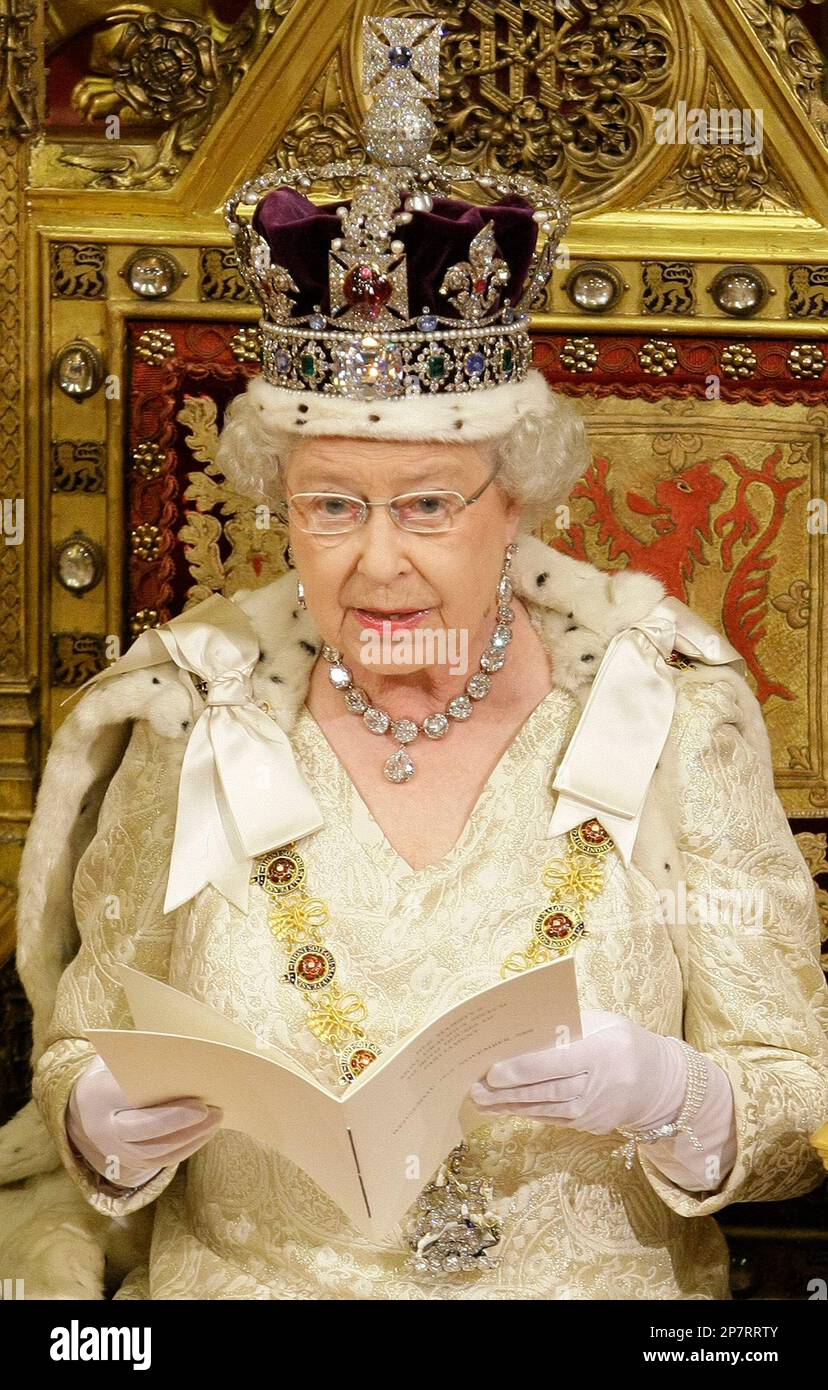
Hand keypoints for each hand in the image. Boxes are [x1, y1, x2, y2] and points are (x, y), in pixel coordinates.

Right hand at [66, 1053, 222, 1188]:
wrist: (86, 1105)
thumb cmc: (113, 1073)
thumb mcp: (119, 1061)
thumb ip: (143, 1063)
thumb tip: (187, 1059)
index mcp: (99, 1098)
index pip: (134, 1106)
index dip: (169, 1111)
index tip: (199, 1102)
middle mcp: (103, 1130)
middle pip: (147, 1133)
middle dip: (183, 1124)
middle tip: (212, 1110)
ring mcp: (116, 1151)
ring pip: (157, 1152)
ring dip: (191, 1137)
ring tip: (216, 1119)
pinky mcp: (130, 1163)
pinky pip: (162, 1160)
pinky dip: (186, 1147)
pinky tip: (205, 1132)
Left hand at [469, 1008, 689, 1137]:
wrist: (661, 1083)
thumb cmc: (625, 1042)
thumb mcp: (605, 1024)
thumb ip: (569, 1025)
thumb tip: (525, 1026)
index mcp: (603, 1053)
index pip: (558, 1063)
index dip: (524, 1068)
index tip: (494, 1070)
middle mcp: (601, 1086)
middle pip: (548, 1091)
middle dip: (509, 1092)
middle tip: (475, 1089)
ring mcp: (596, 1111)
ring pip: (547, 1110)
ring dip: (510, 1106)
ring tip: (481, 1101)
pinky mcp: (592, 1126)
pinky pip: (554, 1120)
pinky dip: (527, 1113)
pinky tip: (504, 1108)